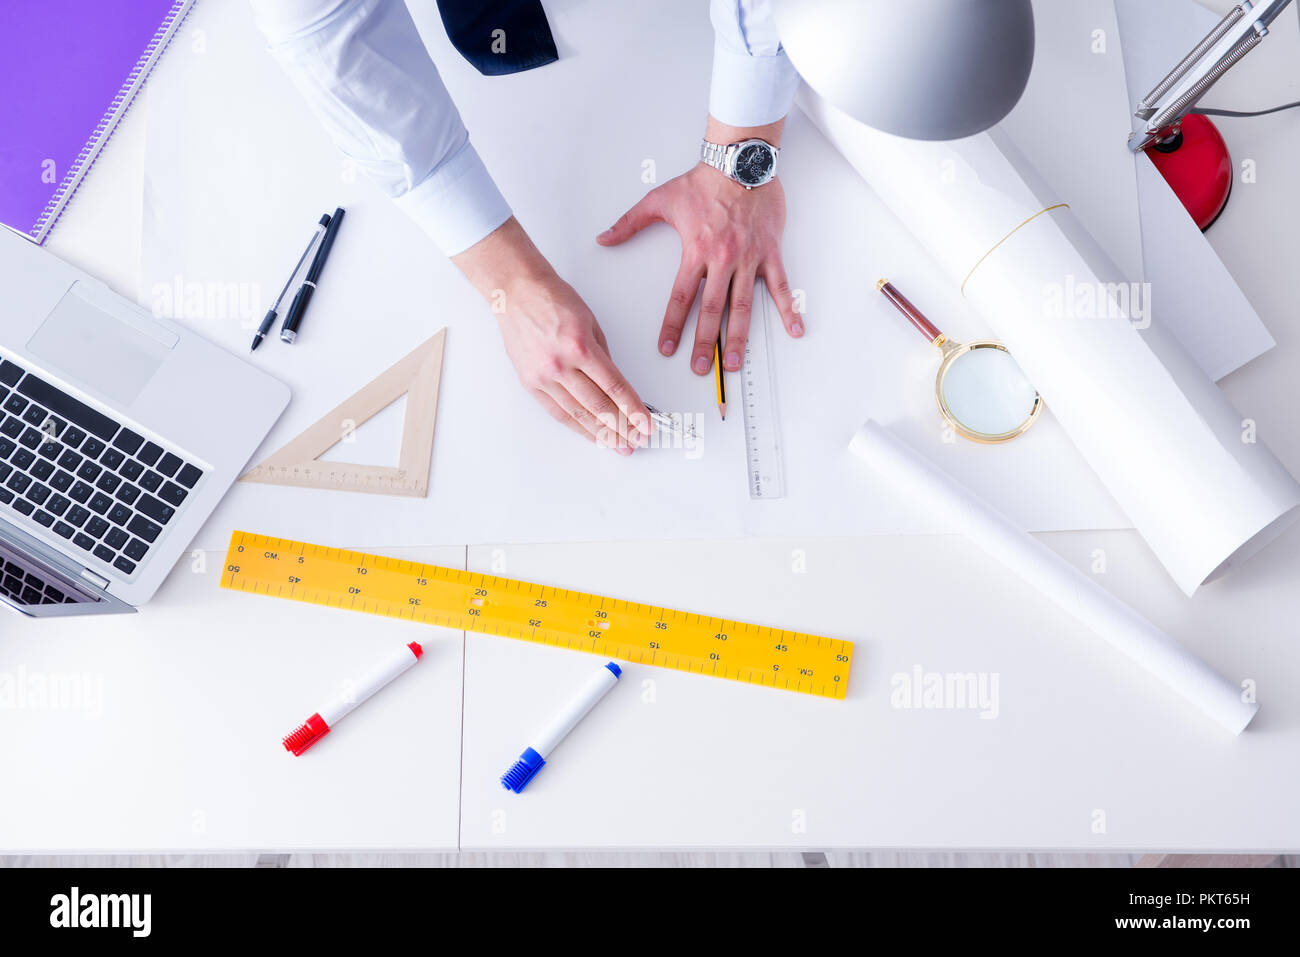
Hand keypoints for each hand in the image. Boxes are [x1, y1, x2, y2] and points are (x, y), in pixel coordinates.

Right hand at [453, 218, 650, 453]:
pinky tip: (588, 433)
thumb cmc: (553, 300)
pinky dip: (575, 425)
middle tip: (634, 442)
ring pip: (576, 414)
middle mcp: (560, 365)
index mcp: (580, 347)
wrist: (516, 292)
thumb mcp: (590, 323)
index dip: (633, 409)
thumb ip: (603, 357)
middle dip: (620, 428)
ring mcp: (543, 376)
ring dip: (599, 433)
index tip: (645, 424)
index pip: (614, 387)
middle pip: (597, 406)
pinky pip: (556, 411)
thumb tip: (615, 387)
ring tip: (616, 445)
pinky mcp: (530, 383)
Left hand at [597, 117, 804, 375]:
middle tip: (700, 368)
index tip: (668, 348)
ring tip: (733, 362)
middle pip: (711, 310)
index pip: (681, 298)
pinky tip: (795, 330)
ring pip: (743, 307)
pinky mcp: (770, 254)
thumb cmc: (704, 181)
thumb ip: (629, 223)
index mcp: (696, 252)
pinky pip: (782, 287)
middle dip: (704, 343)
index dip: (673, 326)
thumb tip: (604, 238)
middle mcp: (723, 260)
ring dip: (738, 338)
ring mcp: (749, 259)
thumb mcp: (660, 200)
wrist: (739, 161)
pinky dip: (789, 310)